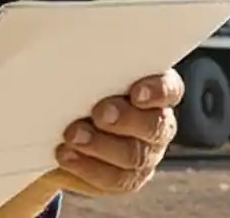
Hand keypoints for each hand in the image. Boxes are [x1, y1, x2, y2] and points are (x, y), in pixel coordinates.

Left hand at [54, 70, 182, 196]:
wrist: (62, 132)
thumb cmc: (79, 92)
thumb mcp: (86, 75)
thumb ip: (90, 67)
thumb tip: (59, 51)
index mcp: (153, 92)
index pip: (170, 89)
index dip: (158, 91)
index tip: (136, 92)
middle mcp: (156, 123)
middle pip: (155, 126)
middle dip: (125, 120)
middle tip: (99, 113)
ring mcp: (144, 154)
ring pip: (134, 156)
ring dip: (100, 146)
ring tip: (72, 136)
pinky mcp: (126, 179)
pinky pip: (113, 179)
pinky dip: (87, 168)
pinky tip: (66, 155)